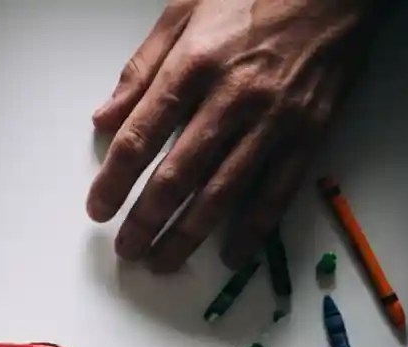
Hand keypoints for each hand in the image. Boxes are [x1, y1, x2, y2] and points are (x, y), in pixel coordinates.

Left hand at [88, 0, 384, 271]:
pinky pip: (276, 192)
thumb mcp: (184, 9)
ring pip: (222, 193)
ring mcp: (274, 120)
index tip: (98, 208)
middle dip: (146, 220)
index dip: (114, 180)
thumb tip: (104, 117)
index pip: (140, 137)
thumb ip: (141, 68)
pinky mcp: (309, 133)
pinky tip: (230, 254)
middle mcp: (233, 97)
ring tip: (162, 260)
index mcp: (194, 64)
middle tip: (126, 249)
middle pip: (177, 176)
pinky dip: (252, 229)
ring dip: (188, 235)